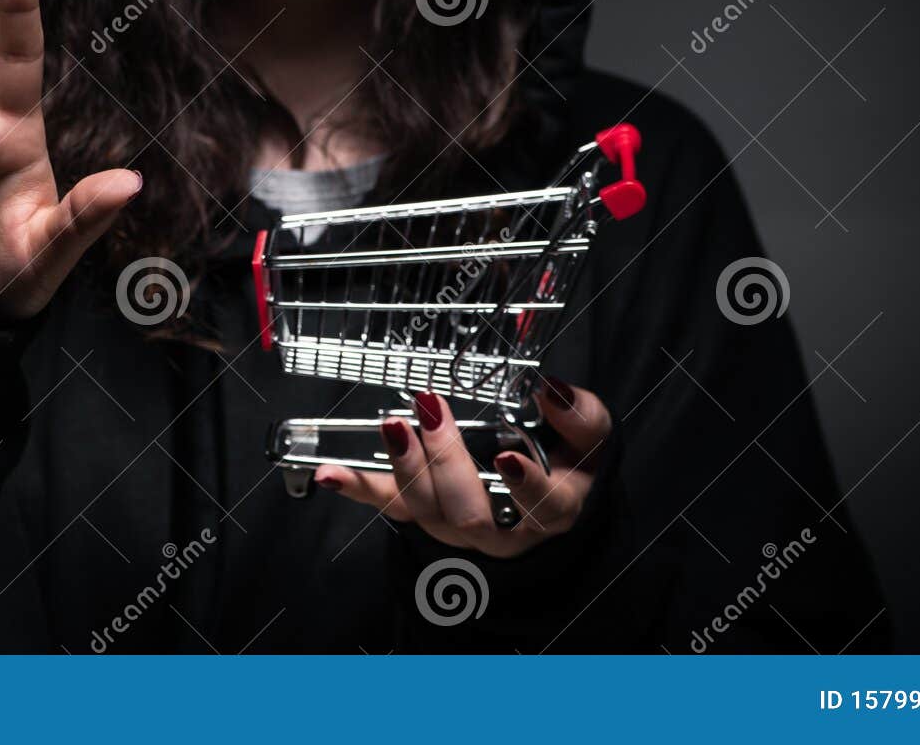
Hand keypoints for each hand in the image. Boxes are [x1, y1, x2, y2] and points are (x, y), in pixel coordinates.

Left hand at [316, 377, 610, 558]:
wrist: (547, 498)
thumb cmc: (569, 462)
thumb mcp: (591, 436)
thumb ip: (579, 415)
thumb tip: (548, 389)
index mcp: (552, 510)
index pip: (542, 507)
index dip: (525, 487)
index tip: (508, 459)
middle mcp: (502, 530)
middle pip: (470, 513)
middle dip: (446, 463)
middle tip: (431, 413)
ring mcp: (457, 527)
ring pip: (426, 513)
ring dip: (403, 469)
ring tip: (393, 426)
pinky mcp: (425, 513)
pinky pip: (389, 505)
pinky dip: (357, 488)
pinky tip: (328, 474)